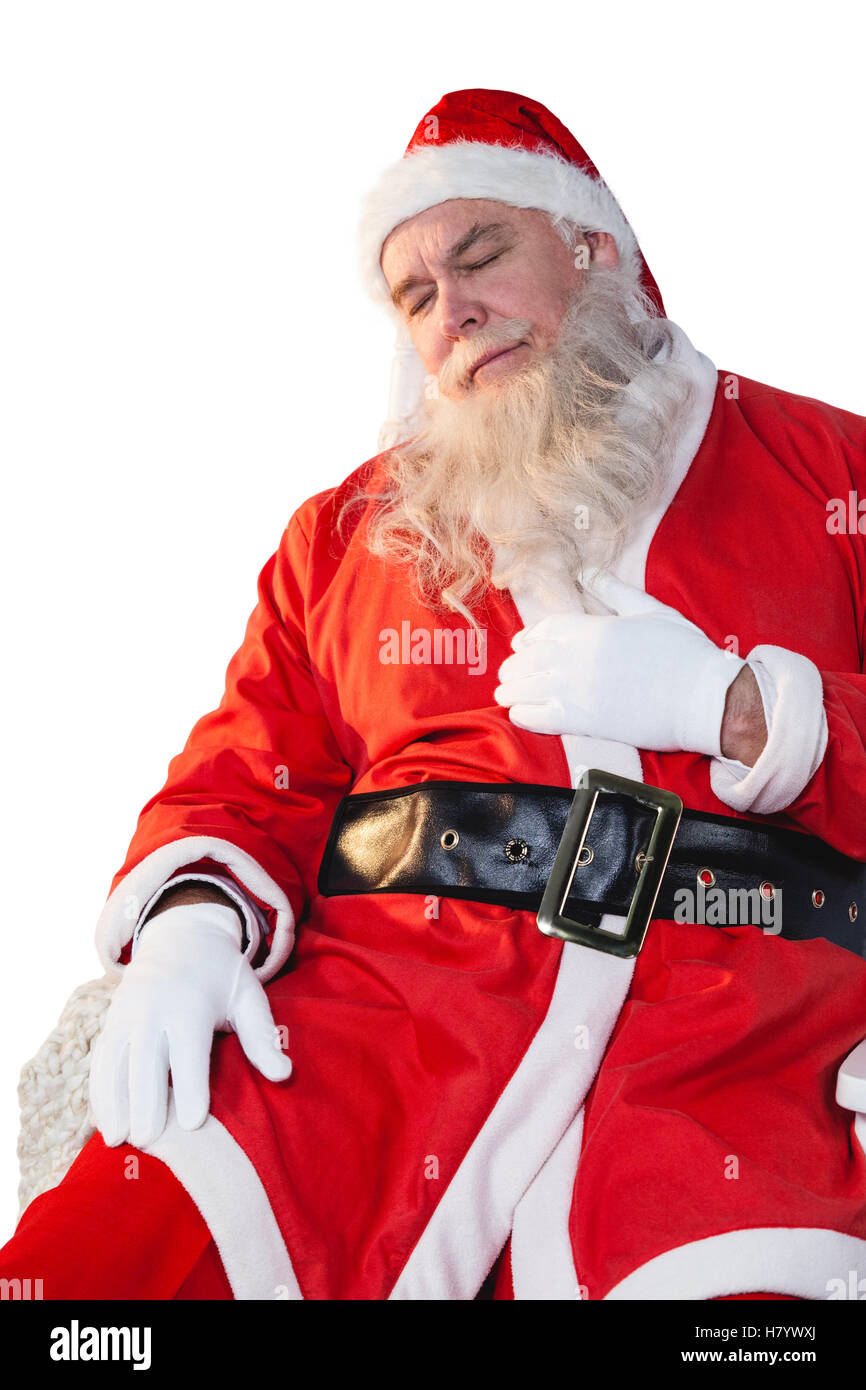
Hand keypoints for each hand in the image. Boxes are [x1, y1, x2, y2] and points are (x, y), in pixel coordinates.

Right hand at [89, 901, 291, 1147]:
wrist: (180, 933)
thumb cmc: (221, 975)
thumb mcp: (249, 996)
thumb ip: (263, 1037)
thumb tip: (284, 1074)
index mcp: (191, 1005)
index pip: (189, 1052)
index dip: (191, 1088)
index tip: (192, 1124)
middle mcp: (153, 1009)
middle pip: (147, 1062)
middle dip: (146, 1103)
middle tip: (148, 1143)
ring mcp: (126, 1014)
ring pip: (115, 1062)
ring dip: (113, 1102)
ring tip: (116, 1140)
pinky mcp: (111, 1020)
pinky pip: (101, 1058)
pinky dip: (98, 1089)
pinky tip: (102, 1119)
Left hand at [494, 571, 744, 754]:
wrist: (703, 698)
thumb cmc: (684, 652)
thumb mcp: (650, 610)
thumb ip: (614, 590)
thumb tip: (589, 572)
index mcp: (591, 628)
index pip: (543, 629)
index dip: (529, 638)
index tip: (523, 645)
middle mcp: (575, 657)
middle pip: (527, 659)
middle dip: (515, 666)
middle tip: (510, 674)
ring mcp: (575, 690)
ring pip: (525, 688)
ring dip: (511, 691)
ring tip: (506, 694)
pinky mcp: (582, 721)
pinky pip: (537, 717)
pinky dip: (523, 715)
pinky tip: (519, 713)